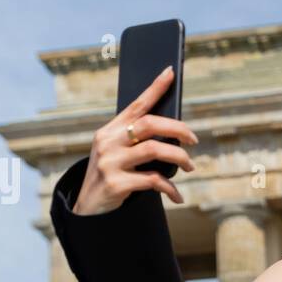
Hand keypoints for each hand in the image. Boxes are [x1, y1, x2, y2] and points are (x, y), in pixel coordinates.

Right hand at [71, 65, 198, 215]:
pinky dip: (170, 188)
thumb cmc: (110, 177)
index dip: (155, 88)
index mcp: (110, 130)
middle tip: (194, 139)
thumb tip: (174, 134)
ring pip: (155, 150)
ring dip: (180, 157)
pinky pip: (153, 180)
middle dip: (178, 129)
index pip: (136, 105)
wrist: (87, 209)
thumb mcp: (116, 154)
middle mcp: (108, 142)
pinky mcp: (116, 184)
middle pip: (149, 124)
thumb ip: (135, 142)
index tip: (170, 72)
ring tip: (190, 166)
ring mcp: (110, 162)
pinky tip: (177, 195)